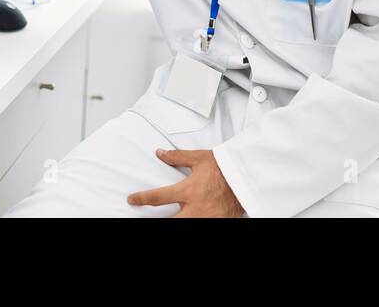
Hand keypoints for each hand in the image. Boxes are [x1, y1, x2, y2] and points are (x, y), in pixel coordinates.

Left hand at [127, 149, 243, 217]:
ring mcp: (204, 219)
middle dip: (152, 221)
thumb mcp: (199, 158)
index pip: (157, 198)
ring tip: (166, 219)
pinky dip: (190, 222)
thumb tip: (160, 153)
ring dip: (173, 222)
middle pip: (167, 221)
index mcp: (187, 191)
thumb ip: (178, 157)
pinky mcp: (215, 223)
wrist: (246, 178)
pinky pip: (199, 226)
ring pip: (180, 225)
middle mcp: (193, 208)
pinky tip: (187, 219)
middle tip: (141, 219)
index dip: (141, 199)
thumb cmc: (224, 168)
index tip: (132, 200)